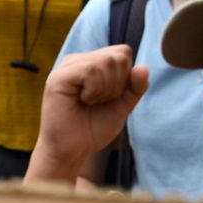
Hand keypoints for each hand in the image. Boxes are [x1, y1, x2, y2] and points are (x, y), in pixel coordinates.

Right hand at [25, 46, 149, 184]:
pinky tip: (82, 100)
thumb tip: (143, 68)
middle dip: (117, 84)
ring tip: (88, 102)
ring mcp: (67, 67)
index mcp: (91, 63)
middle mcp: (78, 60)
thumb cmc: (92, 129)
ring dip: (105, 89)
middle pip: (118, 55)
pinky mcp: (59, 77)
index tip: (108, 98)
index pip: (123, 52)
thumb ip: (135, 87)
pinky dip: (94, 90)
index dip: (125, 78)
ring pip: (106, 61)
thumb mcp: (122, 106)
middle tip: (97, 102)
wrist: (72, 150)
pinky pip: (91, 70)